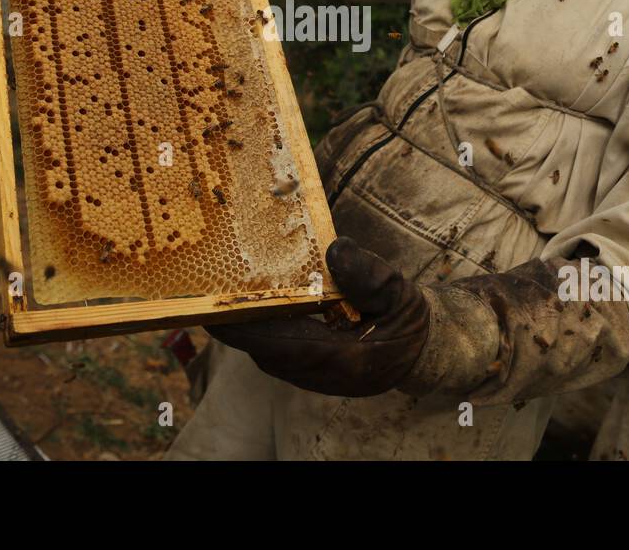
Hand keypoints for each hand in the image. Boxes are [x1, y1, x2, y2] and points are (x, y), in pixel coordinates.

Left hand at [207, 237, 429, 397]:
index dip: (250, 332)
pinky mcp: (314, 371)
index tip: (219, 314)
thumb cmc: (408, 317)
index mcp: (350, 360)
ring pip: (271, 356)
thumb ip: (369, 275)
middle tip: (206, 299)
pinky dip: (263, 332)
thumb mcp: (399, 291)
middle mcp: (328, 376)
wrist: (422, 347)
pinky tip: (254, 306)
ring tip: (222, 298)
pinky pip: (280, 354)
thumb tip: (335, 250)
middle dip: (238, 328)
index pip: (289, 348)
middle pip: (269, 354)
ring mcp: (319, 378)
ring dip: (248, 330)